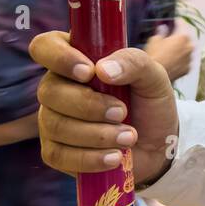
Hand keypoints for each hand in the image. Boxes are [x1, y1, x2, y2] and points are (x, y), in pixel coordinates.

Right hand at [30, 31, 178, 187]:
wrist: (158, 145)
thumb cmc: (150, 103)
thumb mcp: (153, 77)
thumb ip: (133, 63)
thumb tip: (102, 69)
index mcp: (76, 60)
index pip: (46, 47)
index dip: (60, 57)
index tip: (89, 73)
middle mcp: (58, 87)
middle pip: (49, 92)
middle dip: (89, 105)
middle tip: (122, 112)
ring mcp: (52, 120)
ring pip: (55, 125)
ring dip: (97, 134)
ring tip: (129, 137)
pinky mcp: (55, 151)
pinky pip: (58, 155)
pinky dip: (90, 158)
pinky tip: (114, 157)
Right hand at [145, 26, 194, 82]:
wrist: (154, 78)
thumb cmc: (153, 58)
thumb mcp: (154, 40)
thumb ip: (161, 31)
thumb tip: (163, 27)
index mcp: (183, 37)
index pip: (182, 23)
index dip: (175, 21)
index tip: (172, 21)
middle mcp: (190, 47)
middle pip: (186, 37)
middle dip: (178, 36)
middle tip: (169, 36)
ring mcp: (190, 59)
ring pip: (186, 49)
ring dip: (179, 48)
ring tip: (168, 50)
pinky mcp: (187, 69)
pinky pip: (185, 60)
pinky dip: (180, 59)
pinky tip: (170, 60)